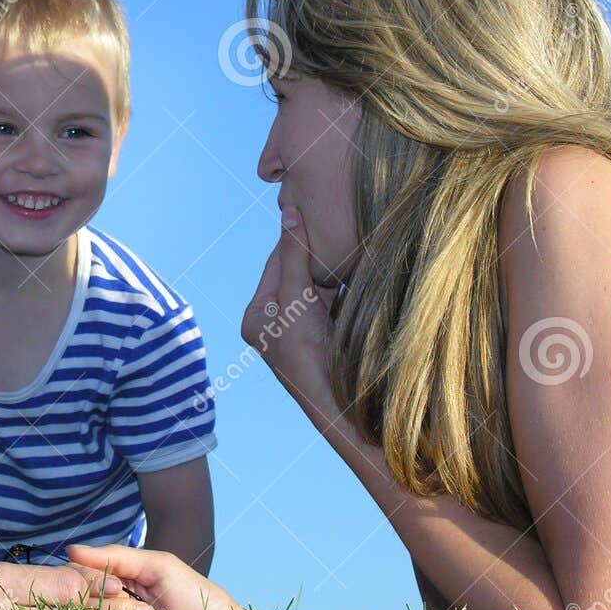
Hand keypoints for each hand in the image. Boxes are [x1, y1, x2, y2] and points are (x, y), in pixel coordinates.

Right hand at [65, 544, 261, 609]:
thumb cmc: (198, 599)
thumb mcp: (160, 568)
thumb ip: (116, 557)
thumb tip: (70, 550)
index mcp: (117, 583)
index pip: (79, 580)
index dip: (86, 583)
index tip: (115, 588)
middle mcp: (110, 609)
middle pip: (81, 606)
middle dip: (110, 608)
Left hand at [241, 209, 333, 411]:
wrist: (338, 401)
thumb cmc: (307, 351)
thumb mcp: (296, 298)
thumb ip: (295, 257)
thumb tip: (289, 212)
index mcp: (256, 315)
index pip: (276, 265)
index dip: (292, 238)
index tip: (306, 208)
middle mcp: (275, 321)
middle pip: (295, 274)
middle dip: (312, 253)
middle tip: (330, 220)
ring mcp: (302, 328)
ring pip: (316, 285)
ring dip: (329, 267)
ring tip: (344, 237)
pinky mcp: (326, 333)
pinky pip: (332, 299)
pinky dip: (342, 283)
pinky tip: (354, 264)